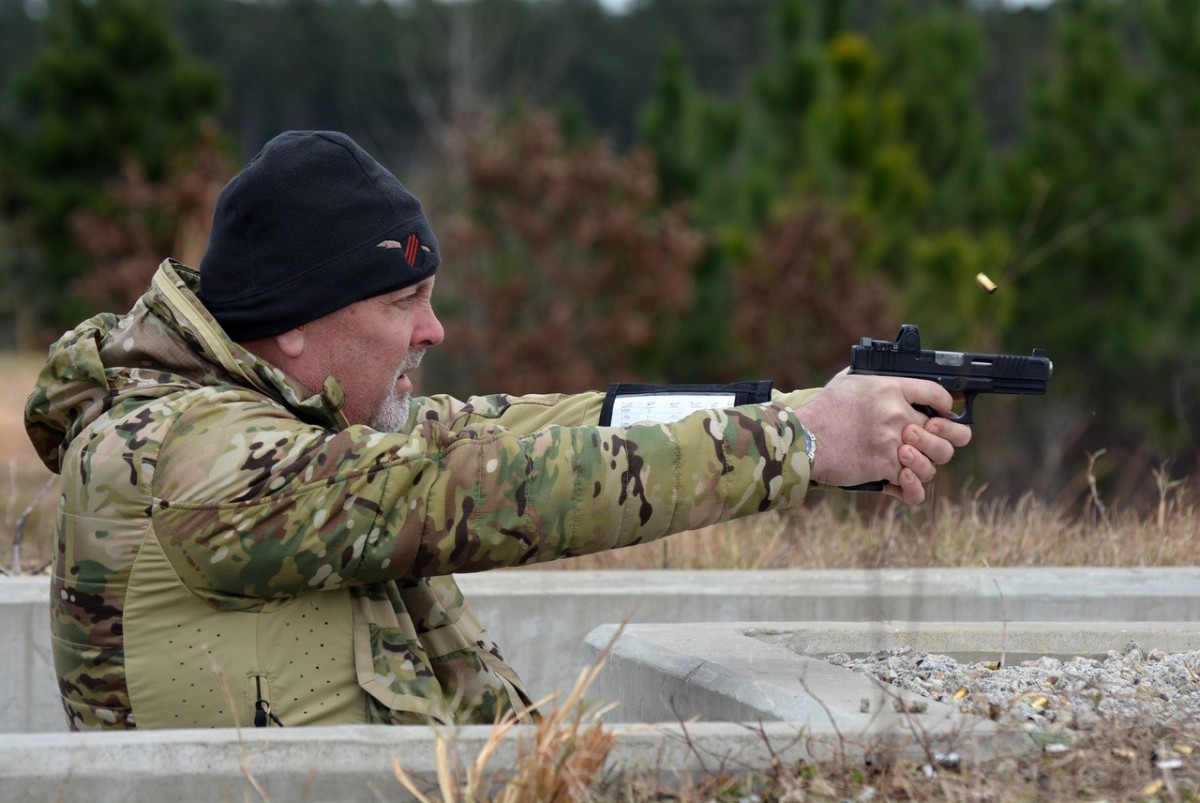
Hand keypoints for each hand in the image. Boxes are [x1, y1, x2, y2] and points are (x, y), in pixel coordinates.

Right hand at [795, 370, 971, 504]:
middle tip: (934, 440)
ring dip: (927, 462)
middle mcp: (897, 414)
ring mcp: (893, 442)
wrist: (804, 438)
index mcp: (891, 388)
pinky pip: (913, 483)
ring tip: (910, 460)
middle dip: (946, 438)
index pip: (937, 393)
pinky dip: (913, 487)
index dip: (946, 404)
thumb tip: (888, 380)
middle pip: (945, 430)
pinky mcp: (884, 467)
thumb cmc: (823, 410)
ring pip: (935, 459)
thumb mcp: (849, 381)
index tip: (944, 411)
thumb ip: (874, 379)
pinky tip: (907, 482)